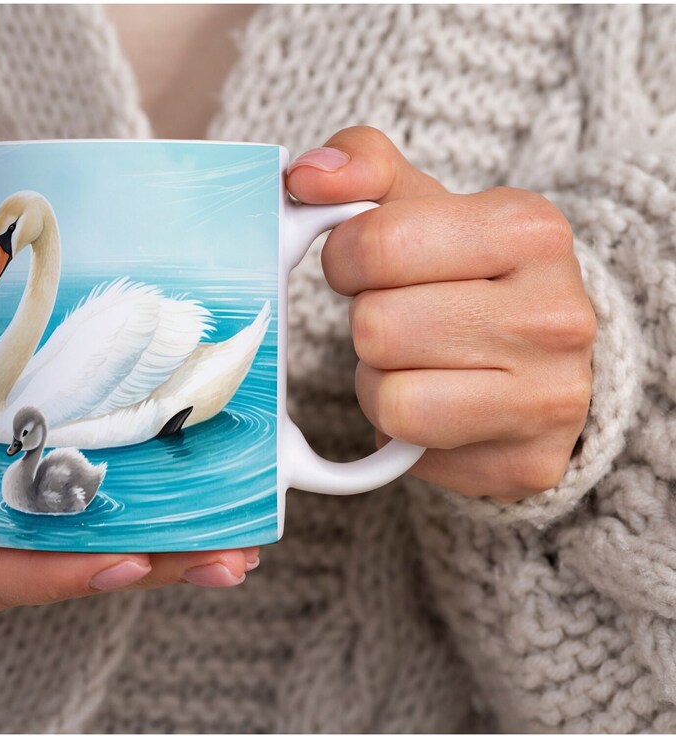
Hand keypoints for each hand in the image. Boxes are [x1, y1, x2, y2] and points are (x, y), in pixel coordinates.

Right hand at [0, 301, 257, 610]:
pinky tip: (191, 526)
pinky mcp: (4, 516)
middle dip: (130, 571)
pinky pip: (66, 534)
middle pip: (37, 578)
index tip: (126, 561)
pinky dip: (128, 530)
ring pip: (62, 563)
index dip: (55, 575)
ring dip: (148, 558)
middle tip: (219, 559)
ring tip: (228, 550)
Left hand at [285, 127, 595, 501]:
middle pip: (376, 326)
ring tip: (419, 362)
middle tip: (403, 319)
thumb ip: (361, 166)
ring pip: (387, 394)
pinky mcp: (525, 463)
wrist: (539, 361)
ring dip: (379, 379)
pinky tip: (434, 404)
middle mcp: (555, 314)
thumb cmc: (464, 273)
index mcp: (529, 229)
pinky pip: (406, 444)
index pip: (375, 244)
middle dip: (368, 324)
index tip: (368, 267)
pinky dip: (399, 426)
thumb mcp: (420, 203)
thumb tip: (306, 176)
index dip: (346, 260)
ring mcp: (549, 396)